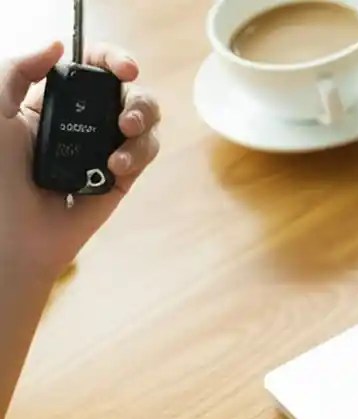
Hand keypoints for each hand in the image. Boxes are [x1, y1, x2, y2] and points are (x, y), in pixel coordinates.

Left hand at [0, 41, 160, 283]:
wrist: (13, 237)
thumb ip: (17, 70)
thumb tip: (58, 45)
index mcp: (51, 104)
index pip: (88, 70)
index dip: (110, 60)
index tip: (122, 68)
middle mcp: (82, 124)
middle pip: (127, 91)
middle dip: (136, 96)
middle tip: (128, 107)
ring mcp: (104, 150)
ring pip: (144, 120)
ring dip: (142, 122)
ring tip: (124, 136)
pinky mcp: (121, 178)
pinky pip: (146, 153)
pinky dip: (139, 153)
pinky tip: (117, 167)